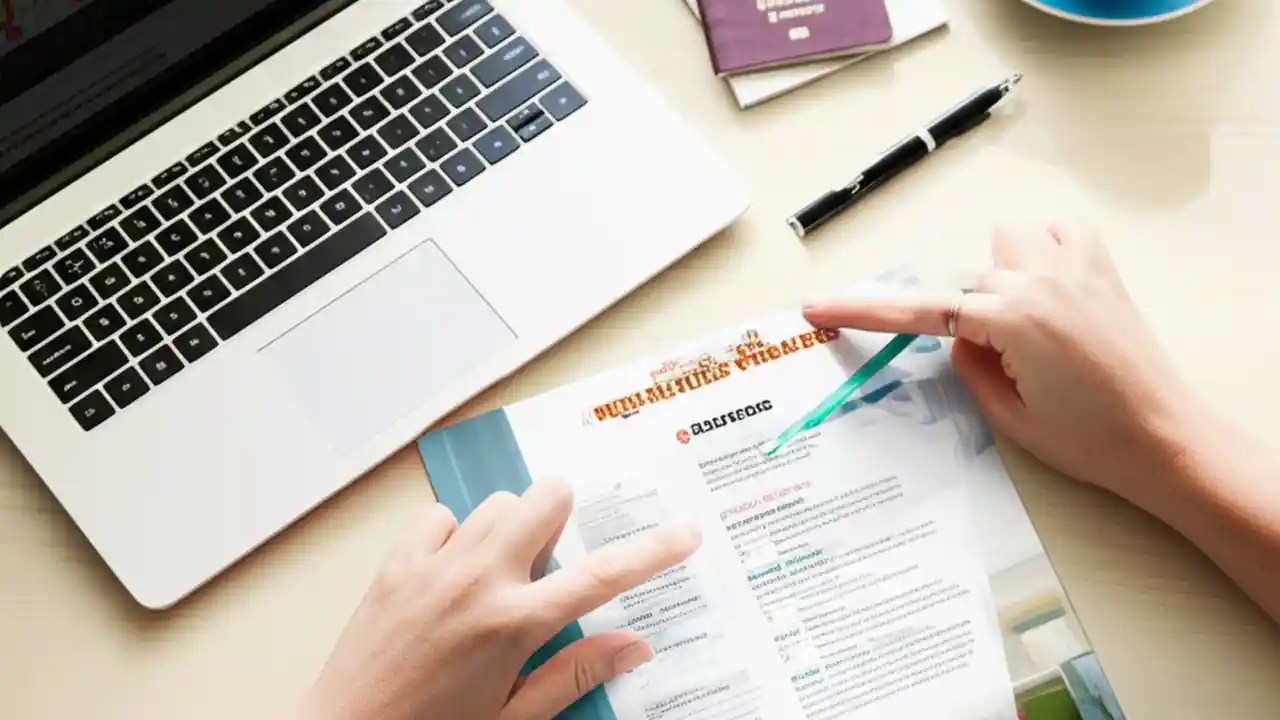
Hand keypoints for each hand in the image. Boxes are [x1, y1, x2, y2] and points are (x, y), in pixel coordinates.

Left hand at [295, 480, 700, 719]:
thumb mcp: (514, 718)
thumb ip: (575, 673)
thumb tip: (635, 645)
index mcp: (514, 625)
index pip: (602, 577)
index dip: (653, 551)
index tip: (685, 532)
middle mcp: (477, 582)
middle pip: (546, 499)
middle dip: (562, 517)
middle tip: (552, 560)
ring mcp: (434, 565)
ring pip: (498, 503)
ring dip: (511, 530)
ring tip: (500, 575)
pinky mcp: (397, 561)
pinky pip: (441, 516)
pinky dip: (455, 535)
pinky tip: (454, 572)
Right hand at [804, 220, 1198, 504]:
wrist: (1166, 441)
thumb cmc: (1090, 441)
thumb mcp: (1006, 417)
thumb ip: (967, 367)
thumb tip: (961, 336)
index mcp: (1011, 321)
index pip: (919, 311)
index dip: (863, 310)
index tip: (818, 306)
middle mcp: (1040, 282)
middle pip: (968, 280)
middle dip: (971, 318)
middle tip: (1006, 366)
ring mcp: (1076, 267)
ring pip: (1007, 242)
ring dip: (1004, 275)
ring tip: (1029, 325)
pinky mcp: (1103, 268)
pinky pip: (1057, 230)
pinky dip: (1045, 250)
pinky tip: (1053, 288)